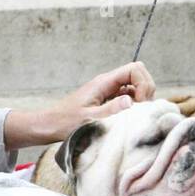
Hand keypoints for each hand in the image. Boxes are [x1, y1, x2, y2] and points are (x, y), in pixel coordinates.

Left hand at [4, 62, 155, 146]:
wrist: (48, 126)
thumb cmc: (64, 123)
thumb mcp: (88, 118)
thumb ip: (110, 110)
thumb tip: (131, 101)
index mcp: (104, 82)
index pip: (135, 68)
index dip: (144, 83)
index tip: (140, 103)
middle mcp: (108, 84)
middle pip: (138, 75)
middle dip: (146, 90)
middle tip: (141, 111)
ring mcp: (109, 92)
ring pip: (135, 87)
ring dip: (141, 99)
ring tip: (134, 117)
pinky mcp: (107, 101)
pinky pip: (128, 98)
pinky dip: (133, 106)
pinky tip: (127, 120)